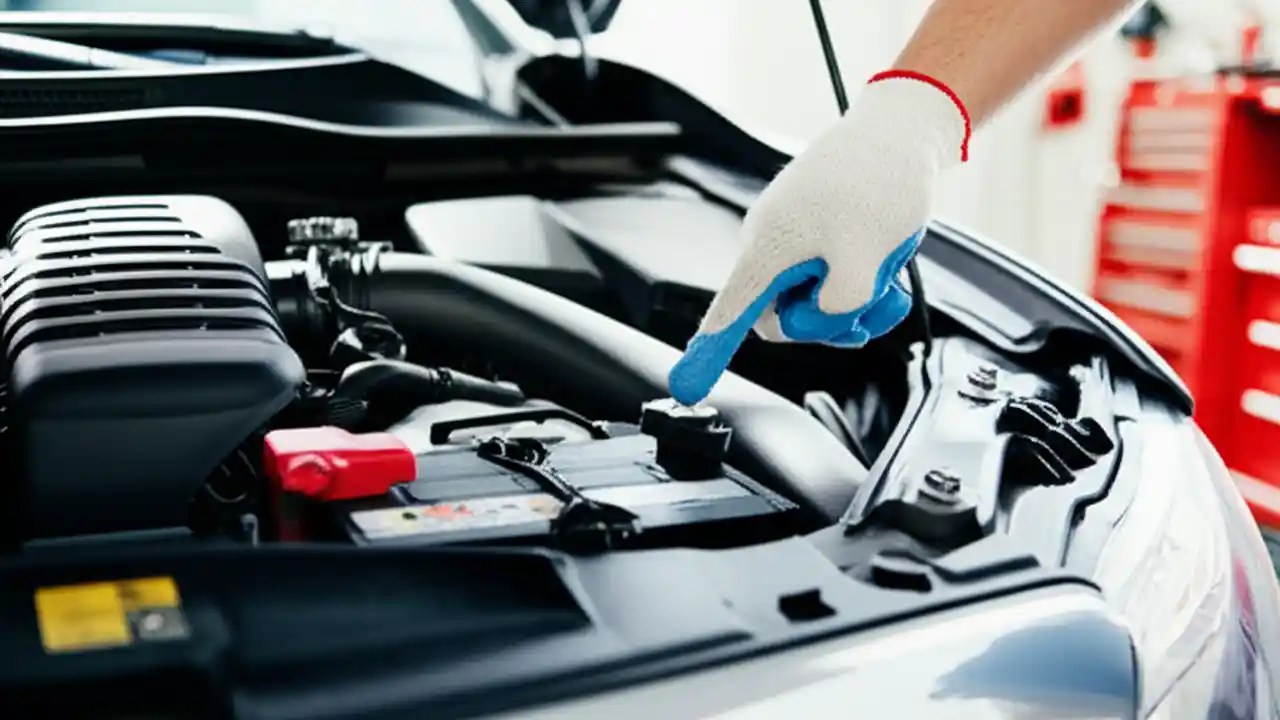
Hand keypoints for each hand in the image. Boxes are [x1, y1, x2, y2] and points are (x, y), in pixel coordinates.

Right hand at [668, 73, 968, 405]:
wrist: (901, 127)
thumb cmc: (879, 182)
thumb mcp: (867, 260)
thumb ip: (839, 306)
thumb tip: (828, 316)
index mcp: (769, 250)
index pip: (730, 313)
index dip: (708, 353)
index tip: (684, 387)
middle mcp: (770, 243)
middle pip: (782, 315)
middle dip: (828, 323)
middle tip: (872, 310)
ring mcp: (792, 236)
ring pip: (811, 296)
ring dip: (853, 302)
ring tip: (888, 282)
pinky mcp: (815, 228)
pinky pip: (825, 273)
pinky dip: (858, 280)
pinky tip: (886, 266)